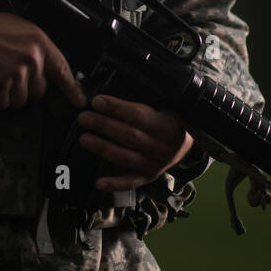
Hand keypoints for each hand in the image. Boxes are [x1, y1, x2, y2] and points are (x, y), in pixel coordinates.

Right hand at [0, 11, 87, 110]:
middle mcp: (31, 60)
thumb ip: (34, 45)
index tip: (80, 101)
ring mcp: (16, 74)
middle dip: (27, 87)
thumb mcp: (18, 26)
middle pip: (39, 90)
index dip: (72, 88)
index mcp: (39, 43)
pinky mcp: (0, 86)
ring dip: (9, 94)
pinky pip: (3, 103)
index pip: (62, 69)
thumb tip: (42, 61)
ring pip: (21, 99)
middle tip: (12, 75)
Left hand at [76, 94, 194, 191]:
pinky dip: (115, 184)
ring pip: (125, 157)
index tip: (96, 101)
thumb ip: (144, 99)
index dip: (116, 108)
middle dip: (104, 125)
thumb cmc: (169, 119)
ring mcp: (154, 163)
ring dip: (103, 148)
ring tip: (84, 139)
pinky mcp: (148, 176)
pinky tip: (99, 183)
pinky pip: (131, 182)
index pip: (138, 115)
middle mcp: (160, 146)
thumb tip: (115, 85)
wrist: (187, 144)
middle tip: (83, 118)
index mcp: (165, 124)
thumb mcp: (165, 105)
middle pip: (128, 135)